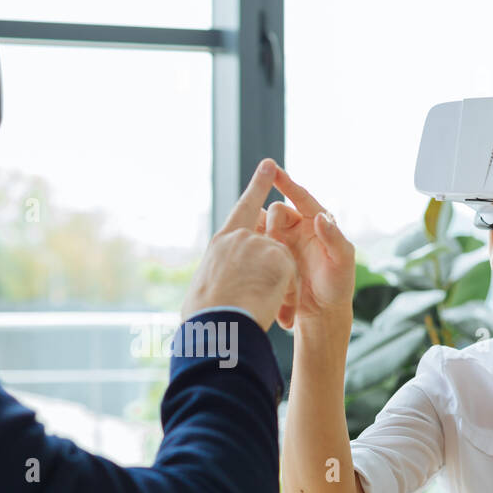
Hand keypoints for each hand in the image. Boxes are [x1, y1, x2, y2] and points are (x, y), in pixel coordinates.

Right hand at [181, 159, 296, 330]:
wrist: (217, 327)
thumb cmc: (204, 318)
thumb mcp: (203, 291)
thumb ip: (221, 276)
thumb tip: (215, 283)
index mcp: (221, 243)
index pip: (244, 209)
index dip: (258, 187)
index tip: (269, 166)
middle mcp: (240, 237)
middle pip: (267, 242)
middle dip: (271, 265)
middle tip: (261, 263)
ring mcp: (259, 244)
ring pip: (280, 264)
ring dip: (276, 289)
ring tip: (255, 307)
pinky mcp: (278, 256)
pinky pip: (289, 277)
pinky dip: (285, 296)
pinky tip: (271, 307)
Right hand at [264, 168, 355, 329]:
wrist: (321, 312)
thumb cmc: (337, 286)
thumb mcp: (342, 262)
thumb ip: (334, 238)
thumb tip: (320, 216)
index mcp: (315, 223)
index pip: (300, 197)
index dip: (286, 182)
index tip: (272, 169)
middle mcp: (297, 229)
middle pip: (276, 212)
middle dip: (273, 223)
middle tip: (273, 241)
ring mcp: (282, 243)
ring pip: (263, 227)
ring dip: (260, 235)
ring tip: (263, 249)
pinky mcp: (270, 257)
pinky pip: (256, 245)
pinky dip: (253, 247)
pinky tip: (251, 257)